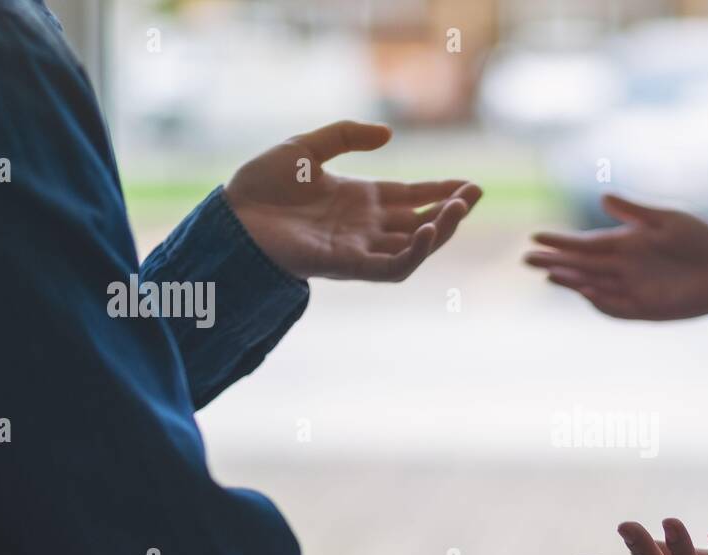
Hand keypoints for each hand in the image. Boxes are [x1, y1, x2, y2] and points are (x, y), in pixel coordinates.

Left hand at [223, 120, 480, 281]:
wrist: (232, 215)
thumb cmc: (262, 184)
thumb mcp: (307, 146)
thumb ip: (347, 136)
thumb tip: (389, 134)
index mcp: (361, 199)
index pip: (413, 198)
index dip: (443, 191)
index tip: (472, 185)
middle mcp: (366, 227)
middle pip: (422, 222)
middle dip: (451, 211)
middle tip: (474, 195)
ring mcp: (360, 248)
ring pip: (415, 246)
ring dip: (441, 230)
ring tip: (458, 209)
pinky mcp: (349, 266)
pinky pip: (392, 267)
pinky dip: (414, 253)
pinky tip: (427, 230)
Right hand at [525, 194, 707, 334]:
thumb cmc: (704, 241)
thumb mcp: (671, 219)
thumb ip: (637, 212)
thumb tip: (604, 198)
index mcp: (627, 242)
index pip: (586, 243)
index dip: (561, 241)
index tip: (536, 236)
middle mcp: (624, 267)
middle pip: (582, 266)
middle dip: (555, 262)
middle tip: (526, 259)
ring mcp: (634, 290)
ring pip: (594, 287)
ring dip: (572, 282)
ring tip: (549, 275)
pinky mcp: (647, 309)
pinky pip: (618, 308)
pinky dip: (601, 303)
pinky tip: (584, 293)